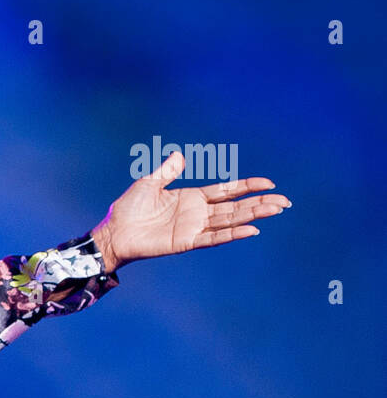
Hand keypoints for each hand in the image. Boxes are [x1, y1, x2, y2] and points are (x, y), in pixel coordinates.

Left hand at [90, 151, 290, 271]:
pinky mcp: (186, 241)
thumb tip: (178, 155)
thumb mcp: (148, 184)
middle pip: (235, 207)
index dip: (247, 187)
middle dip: (259, 203)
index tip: (269, 183)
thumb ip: (166, 172)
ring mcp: (194, 228)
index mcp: (191, 198)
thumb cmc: (128, 210)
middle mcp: (197, 213)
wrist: (113, 233)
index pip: (226, 191)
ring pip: (230, 221)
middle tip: (285, 201)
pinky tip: (251, 230)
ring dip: (253, 216)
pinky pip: (213, 238)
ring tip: (276, 210)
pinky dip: (232, 234)